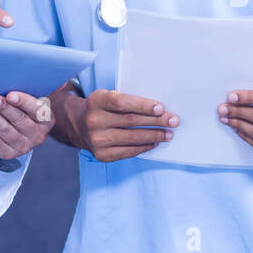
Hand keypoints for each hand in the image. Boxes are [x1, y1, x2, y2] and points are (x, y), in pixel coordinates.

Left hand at [0, 90, 53, 159]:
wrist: (13, 128)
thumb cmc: (21, 108)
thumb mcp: (27, 99)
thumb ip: (28, 90)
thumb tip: (25, 77)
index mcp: (46, 119)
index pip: (38, 111)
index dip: (24, 102)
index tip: (10, 95)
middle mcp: (38, 135)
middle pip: (20, 121)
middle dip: (5, 109)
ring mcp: (24, 146)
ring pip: (6, 131)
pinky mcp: (8, 153)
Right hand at [66, 89, 180, 162]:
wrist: (79, 125)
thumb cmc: (103, 108)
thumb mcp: (109, 97)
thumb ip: (128, 100)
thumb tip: (159, 109)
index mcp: (97, 100)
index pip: (122, 103)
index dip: (143, 106)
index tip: (161, 108)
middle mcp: (94, 120)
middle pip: (131, 121)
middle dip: (156, 121)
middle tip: (173, 121)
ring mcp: (96, 140)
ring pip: (132, 138)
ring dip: (154, 136)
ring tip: (168, 134)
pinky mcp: (101, 155)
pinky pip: (128, 151)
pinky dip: (144, 147)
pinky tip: (154, 143)